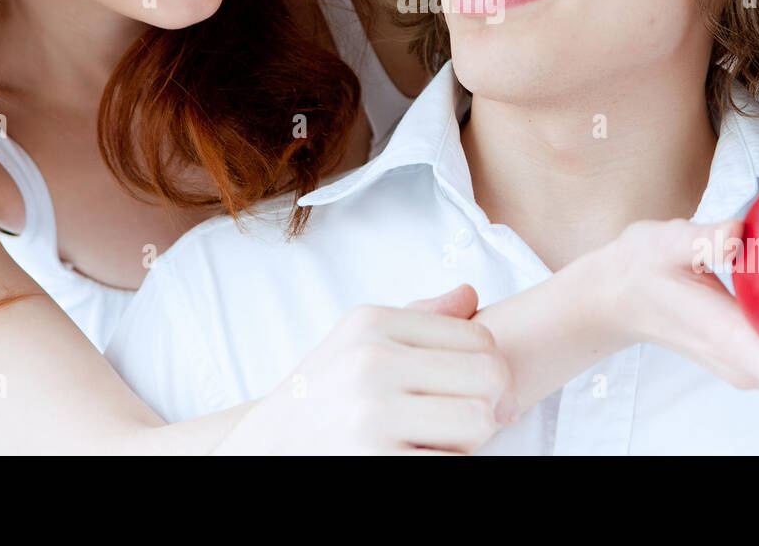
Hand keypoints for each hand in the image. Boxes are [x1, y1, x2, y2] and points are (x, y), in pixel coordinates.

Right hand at [222, 284, 514, 454]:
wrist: (268, 448)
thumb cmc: (325, 394)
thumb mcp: (359, 340)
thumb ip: (420, 317)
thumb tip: (471, 295)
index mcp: (373, 323)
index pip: (481, 339)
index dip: (489, 370)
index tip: (467, 393)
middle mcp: (371, 361)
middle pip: (490, 377)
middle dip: (487, 405)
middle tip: (461, 422)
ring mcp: (371, 414)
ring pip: (479, 421)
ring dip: (469, 440)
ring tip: (437, 440)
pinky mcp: (375, 461)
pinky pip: (451, 461)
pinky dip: (447, 462)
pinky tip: (418, 456)